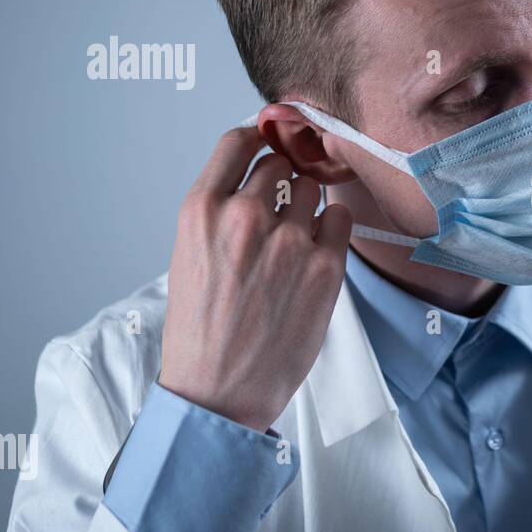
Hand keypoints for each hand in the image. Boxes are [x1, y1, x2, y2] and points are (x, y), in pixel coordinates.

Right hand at [158, 127, 352, 432]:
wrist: (219, 390)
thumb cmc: (203, 329)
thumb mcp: (190, 255)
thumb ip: (221, 213)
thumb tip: (262, 178)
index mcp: (201, 211)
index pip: (237, 143)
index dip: (258, 141)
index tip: (267, 147)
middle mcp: (244, 217)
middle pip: (281, 165)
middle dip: (284, 182)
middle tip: (281, 212)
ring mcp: (288, 240)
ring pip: (314, 189)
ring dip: (309, 206)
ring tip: (294, 242)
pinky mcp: (325, 266)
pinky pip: (340, 219)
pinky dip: (332, 230)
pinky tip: (316, 253)